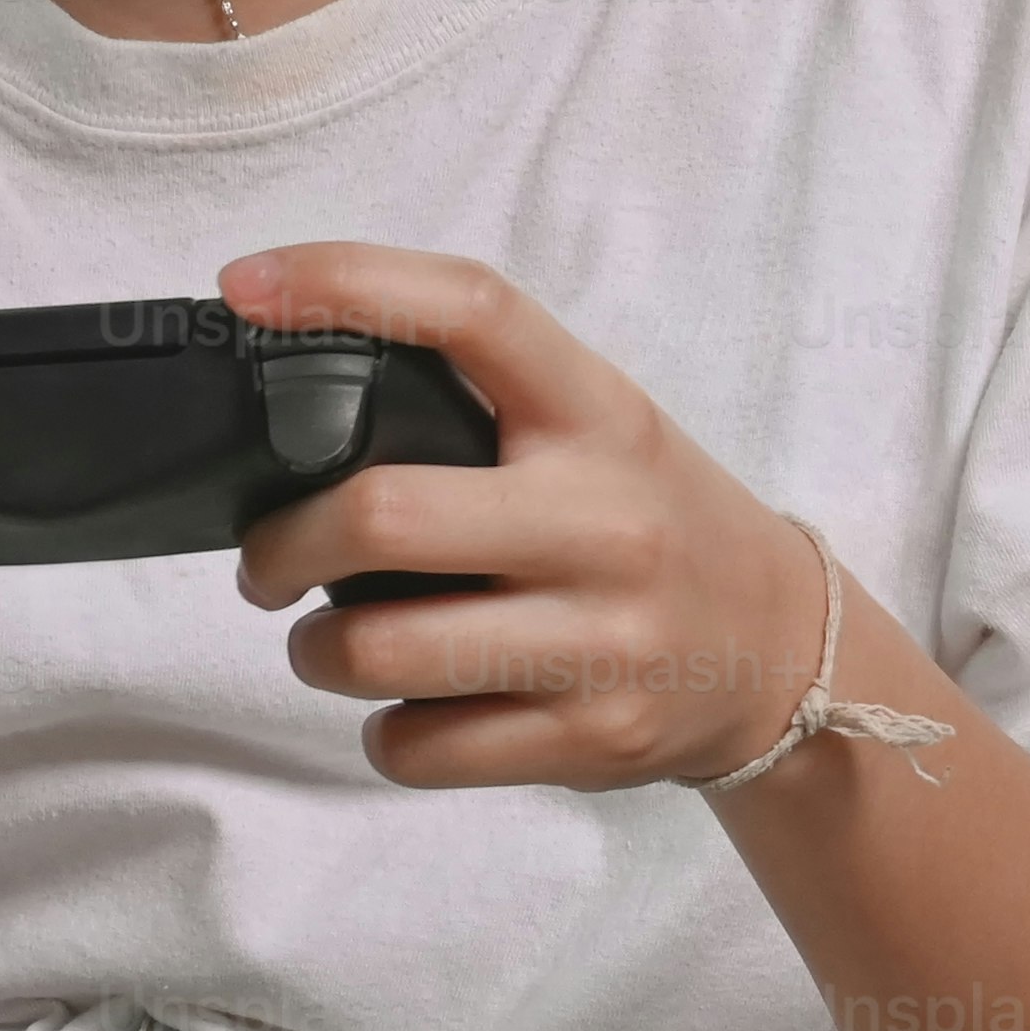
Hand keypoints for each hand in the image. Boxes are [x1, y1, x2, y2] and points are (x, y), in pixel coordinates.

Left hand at [213, 243, 844, 790]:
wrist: (781, 652)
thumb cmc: (653, 522)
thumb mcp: (595, 428)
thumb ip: (477, 406)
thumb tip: (292, 408)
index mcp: (597, 414)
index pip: (471, 310)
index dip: (345, 282)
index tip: (248, 287)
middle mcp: (605, 520)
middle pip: (381, 515)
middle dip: (281, 546)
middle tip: (269, 561)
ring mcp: (604, 639)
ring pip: (378, 652)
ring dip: (317, 652)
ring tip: (333, 643)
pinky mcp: (591, 740)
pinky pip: (419, 748)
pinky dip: (387, 734)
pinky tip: (416, 707)